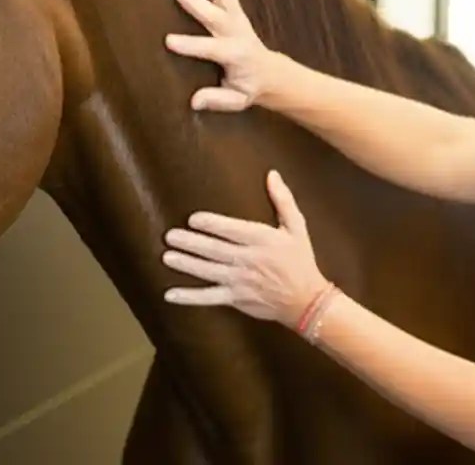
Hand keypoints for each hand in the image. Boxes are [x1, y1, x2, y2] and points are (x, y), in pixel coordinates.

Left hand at [162, 170, 329, 328]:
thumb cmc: (300, 260)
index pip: (232, 230)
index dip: (211, 224)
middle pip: (215, 250)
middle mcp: (249, 260)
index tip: (193, 219)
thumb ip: (283, 200)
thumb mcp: (297, 227)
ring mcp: (241, 281)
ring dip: (187, 264)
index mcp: (262, 240)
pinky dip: (189, 297)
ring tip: (167, 256)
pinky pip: (209, 298)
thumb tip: (272, 174)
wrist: (307, 300)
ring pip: (208, 271)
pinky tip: (171, 294)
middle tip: (170, 236)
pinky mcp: (236, 298)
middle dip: (191, 243)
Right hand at [165, 0, 275, 111]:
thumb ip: (217, 99)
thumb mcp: (236, 99)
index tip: (169, 41)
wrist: (269, 72)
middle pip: (217, 15)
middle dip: (198, 3)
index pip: (210, 49)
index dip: (191, 45)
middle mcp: (236, 33)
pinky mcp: (237, 10)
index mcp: (234, 56)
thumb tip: (194, 102)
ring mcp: (237, 18)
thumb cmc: (248, 87)